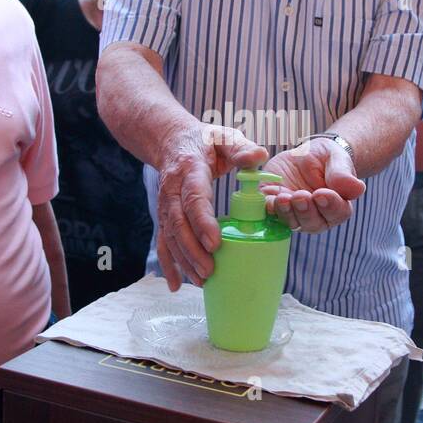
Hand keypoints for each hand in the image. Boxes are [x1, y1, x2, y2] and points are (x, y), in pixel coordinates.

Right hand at [156, 123, 267, 289]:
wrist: (171, 140)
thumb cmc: (205, 141)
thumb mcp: (224, 138)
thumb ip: (242, 149)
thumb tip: (260, 157)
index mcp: (190, 170)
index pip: (194, 198)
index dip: (202, 222)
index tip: (215, 243)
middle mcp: (172, 190)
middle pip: (179, 224)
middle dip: (193, 250)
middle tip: (210, 270)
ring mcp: (165, 205)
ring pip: (170, 237)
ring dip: (183, 261)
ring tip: (201, 281)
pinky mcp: (164, 216)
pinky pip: (163, 242)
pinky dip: (168, 264)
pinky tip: (175, 285)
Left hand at [260, 138, 365, 231]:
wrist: (308, 155)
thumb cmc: (328, 159)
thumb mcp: (337, 160)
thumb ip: (343, 175)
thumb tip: (358, 188)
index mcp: (337, 207)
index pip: (337, 212)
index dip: (330, 205)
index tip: (322, 194)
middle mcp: (316, 217)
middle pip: (312, 222)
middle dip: (305, 210)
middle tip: (300, 196)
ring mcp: (294, 215)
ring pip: (291, 221)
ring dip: (286, 212)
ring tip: (282, 198)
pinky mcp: (275, 207)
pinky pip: (270, 213)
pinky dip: (267, 208)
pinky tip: (267, 200)